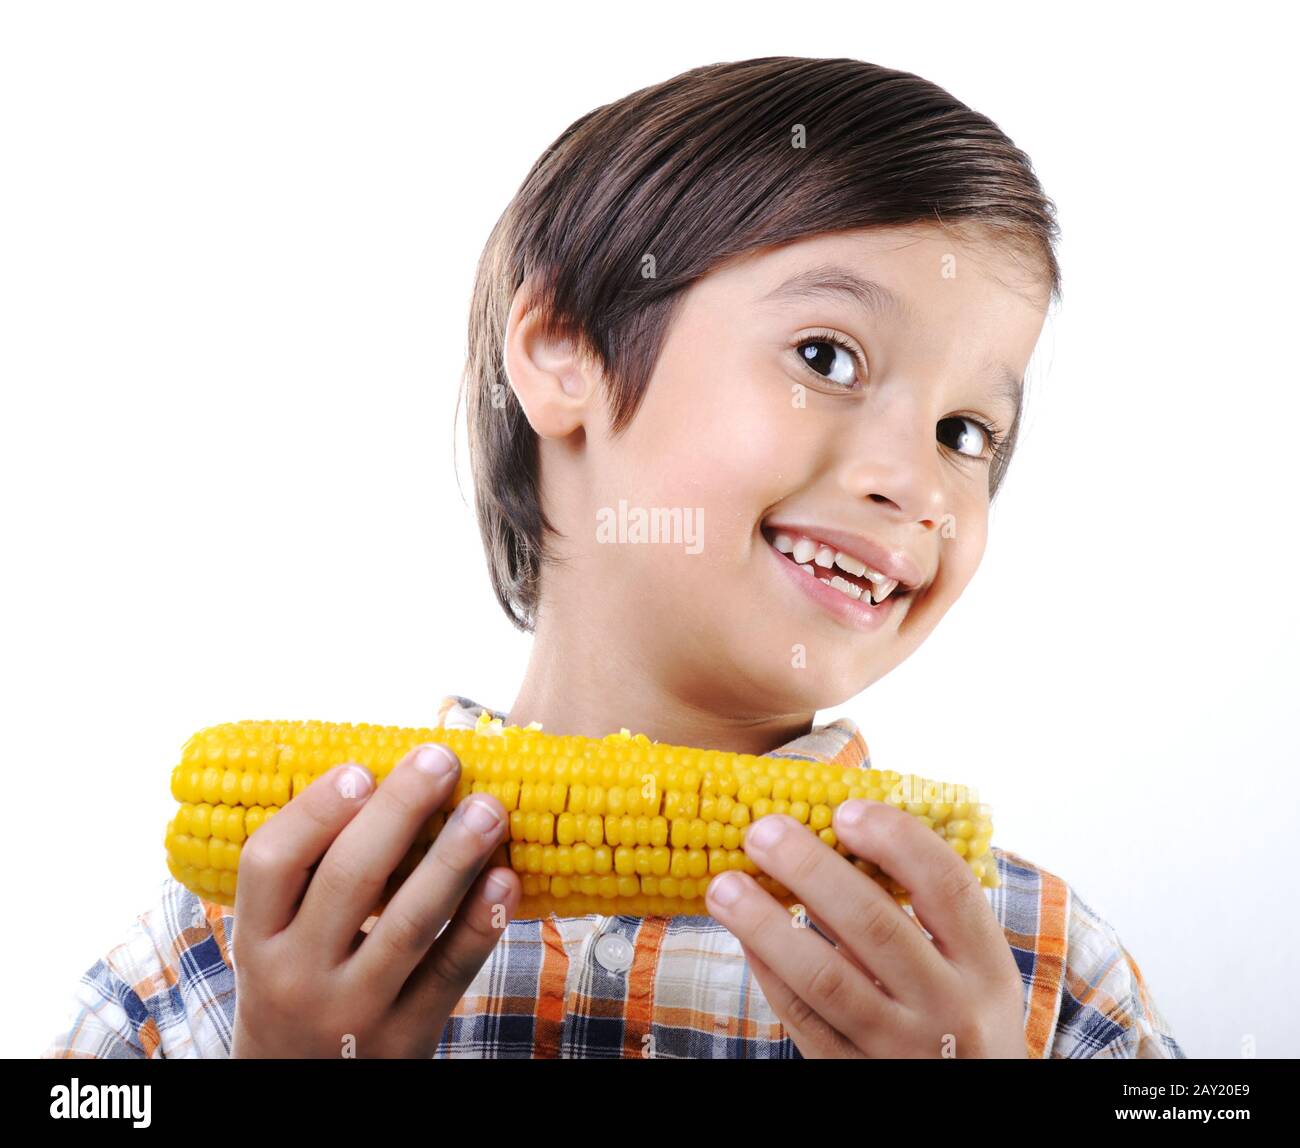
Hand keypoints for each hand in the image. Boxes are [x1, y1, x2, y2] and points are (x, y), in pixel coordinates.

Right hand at [229, 745, 518, 1057]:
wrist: (302, 1100)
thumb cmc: (299, 990)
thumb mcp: (277, 943)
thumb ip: (310, 878)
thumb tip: (383, 775)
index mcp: (257, 939)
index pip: (270, 862)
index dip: (315, 810)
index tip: (362, 767)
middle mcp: (296, 976)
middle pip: (348, 879)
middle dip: (400, 810)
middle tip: (442, 758)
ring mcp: (353, 1011)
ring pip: (408, 923)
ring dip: (454, 857)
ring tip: (489, 807)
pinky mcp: (405, 1038)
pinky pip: (448, 973)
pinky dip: (479, 924)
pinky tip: (506, 879)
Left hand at [704, 800, 1026, 1057]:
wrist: (970, 1111)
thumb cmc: (960, 1021)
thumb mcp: (970, 972)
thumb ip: (922, 916)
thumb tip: (837, 835)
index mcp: (987, 967)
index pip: (946, 885)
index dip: (896, 839)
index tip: (845, 809)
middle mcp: (950, 1009)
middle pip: (873, 924)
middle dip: (810, 869)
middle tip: (762, 831)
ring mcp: (899, 1048)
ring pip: (825, 978)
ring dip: (766, 923)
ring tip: (724, 885)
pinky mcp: (854, 1075)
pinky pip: (802, 1019)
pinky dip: (768, 972)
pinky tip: (744, 936)